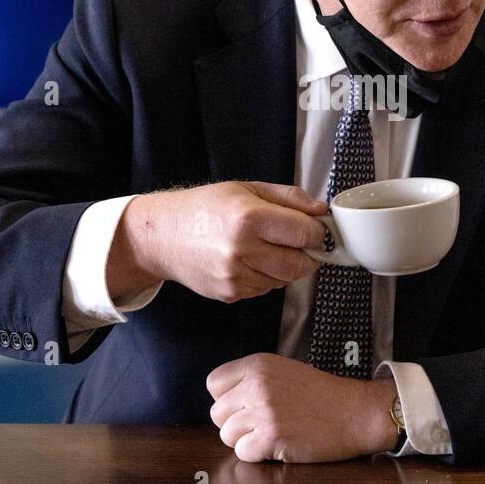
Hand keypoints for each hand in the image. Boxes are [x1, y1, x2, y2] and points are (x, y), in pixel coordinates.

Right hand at [107, 181, 328, 302]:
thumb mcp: (248, 189)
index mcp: (248, 218)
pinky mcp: (231, 294)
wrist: (163, 236)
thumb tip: (322, 212)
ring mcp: (235, 277)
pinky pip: (266, 289)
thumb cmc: (204, 207)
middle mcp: (242, 251)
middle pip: (300, 264)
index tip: (315, 228)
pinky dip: (267, 277)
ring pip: (285, 280)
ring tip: (266, 247)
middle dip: (307, 254)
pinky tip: (250, 260)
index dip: (316, 232)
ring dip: (285, 266)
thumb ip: (289, 198)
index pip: (305, 234)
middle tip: (298, 241)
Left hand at [208, 353, 400, 461]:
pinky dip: (258, 454)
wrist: (356, 412)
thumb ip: (252, 379)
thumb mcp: (284, 370)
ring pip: (227, 435)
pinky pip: (243, 453)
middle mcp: (257, 385)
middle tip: (262, 422)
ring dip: (246, 439)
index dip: (227, 397)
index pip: (214, 384)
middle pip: (217, 414)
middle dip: (235, 422)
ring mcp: (263, 412)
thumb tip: (224, 400)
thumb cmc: (323, 394)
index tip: (245, 403)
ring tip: (272, 433)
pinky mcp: (272, 437)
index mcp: (258, 364)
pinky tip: (279, 444)